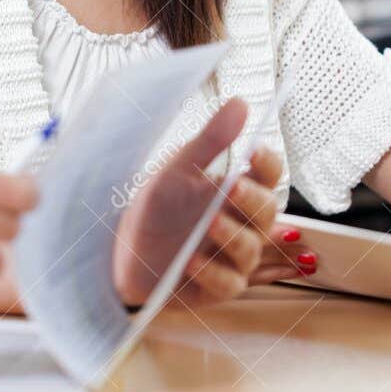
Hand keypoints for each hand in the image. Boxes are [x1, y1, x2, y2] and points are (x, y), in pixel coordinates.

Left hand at [114, 99, 286, 306]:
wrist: (121, 251)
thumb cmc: (156, 209)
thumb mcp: (176, 170)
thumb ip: (210, 141)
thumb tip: (240, 103)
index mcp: (237, 190)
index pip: (268, 175)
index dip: (267, 162)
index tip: (254, 150)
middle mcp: (242, 223)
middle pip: (268, 211)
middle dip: (252, 199)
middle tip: (233, 187)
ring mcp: (232, 257)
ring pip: (251, 249)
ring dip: (232, 235)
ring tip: (209, 224)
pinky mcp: (217, 288)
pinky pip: (228, 284)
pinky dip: (212, 271)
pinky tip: (193, 259)